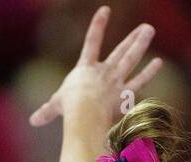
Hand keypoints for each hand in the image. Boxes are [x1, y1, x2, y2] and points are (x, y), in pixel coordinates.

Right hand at [28, 5, 163, 128]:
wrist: (84, 112)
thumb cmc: (68, 107)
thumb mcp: (56, 106)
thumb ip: (47, 111)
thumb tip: (33, 121)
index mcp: (85, 68)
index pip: (91, 42)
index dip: (98, 25)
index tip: (105, 10)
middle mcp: (104, 71)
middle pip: (121, 51)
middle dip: (133, 38)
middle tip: (146, 27)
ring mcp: (116, 80)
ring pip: (131, 58)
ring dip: (141, 43)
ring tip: (150, 29)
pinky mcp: (126, 94)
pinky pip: (140, 80)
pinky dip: (149, 72)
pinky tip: (158, 62)